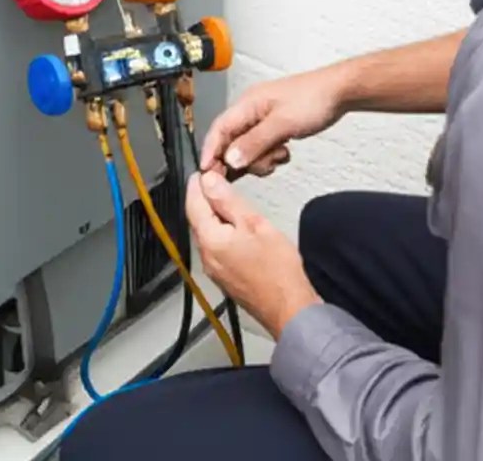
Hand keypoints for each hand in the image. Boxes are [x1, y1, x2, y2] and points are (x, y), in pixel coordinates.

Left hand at [185, 171, 320, 338]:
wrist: (290, 310)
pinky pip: (216, 248)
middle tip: (213, 182)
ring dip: (212, 216)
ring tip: (224, 201)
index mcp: (209, 240)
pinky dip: (221, 233)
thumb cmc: (278, 271)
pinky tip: (234, 230)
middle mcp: (206, 256)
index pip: (193, 204)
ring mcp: (214, 269)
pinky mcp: (225, 278)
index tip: (202, 172)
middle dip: (203, 199)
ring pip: (207, 234)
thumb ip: (228, 201)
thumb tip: (209, 181)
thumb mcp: (254, 224)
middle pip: (198, 219)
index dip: (197, 185)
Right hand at [199, 66, 350, 177]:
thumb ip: (254, 143)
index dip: (210, 151)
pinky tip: (284, 152)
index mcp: (246, 104)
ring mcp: (262, 120)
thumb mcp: (283, 123)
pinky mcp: (273, 127)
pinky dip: (271, 155)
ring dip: (262, 158)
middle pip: (232, 143)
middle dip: (245, 158)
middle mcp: (250, 111)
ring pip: (248, 148)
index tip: (208, 171)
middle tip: (261, 165)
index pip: (218, 129)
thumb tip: (231, 159)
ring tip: (280, 155)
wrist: (341, 92)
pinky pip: (262, 147)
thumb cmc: (315, 98)